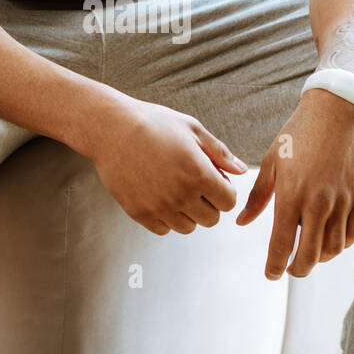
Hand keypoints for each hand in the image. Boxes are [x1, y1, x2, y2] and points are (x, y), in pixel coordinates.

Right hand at [87, 97, 247, 234]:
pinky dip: (166, 218)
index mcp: (199, 173)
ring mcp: (158, 206)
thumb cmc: (154, 123)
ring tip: (176, 189)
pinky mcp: (139, 213)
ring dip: (188, 213)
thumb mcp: (192, 129)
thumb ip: (220, 152)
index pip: (228, 202)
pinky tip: (160, 197)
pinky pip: (164, 229)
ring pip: (188, 227)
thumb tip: (242, 171)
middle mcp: (181, 194)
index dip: (224, 190)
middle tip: (195, 184)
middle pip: (211, 219)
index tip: (213, 178)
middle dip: (209, 203)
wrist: (111, 129)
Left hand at [236, 88, 353, 278]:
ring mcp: (342, 201)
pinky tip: (331, 241)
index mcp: (291, 194)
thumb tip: (242, 223)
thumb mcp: (272, 161)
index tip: (271, 274)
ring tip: (310, 253)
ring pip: (333, 248)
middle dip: (297, 269)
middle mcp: (318, 203)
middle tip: (291, 269)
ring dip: (319, 257)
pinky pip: (353, 233)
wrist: (337, 111)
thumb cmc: (299, 133)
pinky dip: (342, 244)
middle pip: (309, 255)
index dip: (275, 266)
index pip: (281, 245)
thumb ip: (259, 196)